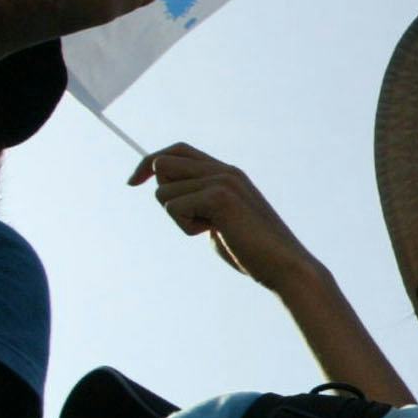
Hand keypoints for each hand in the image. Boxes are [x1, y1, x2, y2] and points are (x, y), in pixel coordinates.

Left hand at [130, 142, 315, 289]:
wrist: (284, 266)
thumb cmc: (252, 254)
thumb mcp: (221, 223)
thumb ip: (200, 206)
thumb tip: (171, 200)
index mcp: (226, 172)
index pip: (177, 150)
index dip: (149, 163)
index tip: (132, 182)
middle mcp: (223, 170)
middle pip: (161, 164)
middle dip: (165, 195)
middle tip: (194, 219)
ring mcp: (222, 180)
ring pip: (164, 192)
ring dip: (179, 218)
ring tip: (213, 230)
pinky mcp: (219, 196)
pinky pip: (174, 207)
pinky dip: (186, 227)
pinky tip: (216, 234)